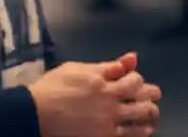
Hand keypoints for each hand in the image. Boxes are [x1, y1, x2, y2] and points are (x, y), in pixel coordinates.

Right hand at [30, 52, 160, 136]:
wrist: (34, 114)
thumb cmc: (52, 88)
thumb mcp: (78, 69)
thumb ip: (106, 66)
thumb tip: (132, 57)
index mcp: (103, 80)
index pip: (134, 78)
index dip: (137, 79)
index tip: (134, 80)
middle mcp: (109, 99)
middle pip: (143, 96)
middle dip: (151, 94)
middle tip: (153, 95)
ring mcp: (107, 120)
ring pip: (141, 116)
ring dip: (150, 113)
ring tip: (151, 114)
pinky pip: (130, 135)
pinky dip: (140, 132)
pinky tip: (143, 130)